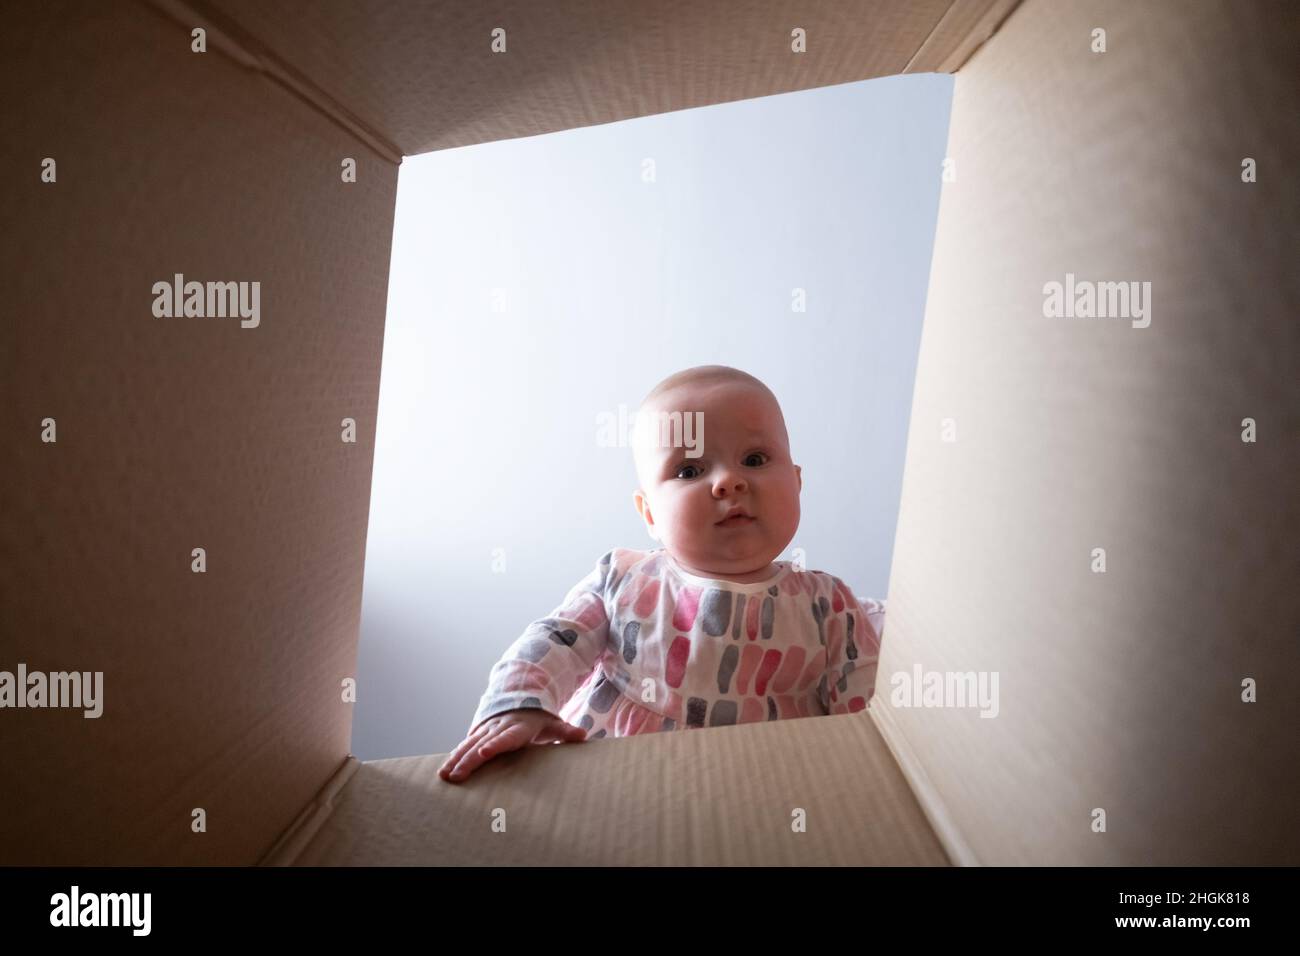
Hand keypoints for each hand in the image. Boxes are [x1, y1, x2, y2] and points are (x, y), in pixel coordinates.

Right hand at [438, 709, 587, 782]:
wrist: (519, 697)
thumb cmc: (538, 718)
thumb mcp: (553, 723)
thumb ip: (565, 732)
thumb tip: (582, 735)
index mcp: (517, 727)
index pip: (505, 737)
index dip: (494, 744)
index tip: (483, 752)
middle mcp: (498, 727)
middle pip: (480, 744)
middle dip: (467, 760)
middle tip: (455, 776)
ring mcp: (486, 730)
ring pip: (468, 745)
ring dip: (455, 760)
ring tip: (444, 776)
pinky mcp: (477, 733)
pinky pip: (463, 745)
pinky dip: (453, 757)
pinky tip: (443, 772)